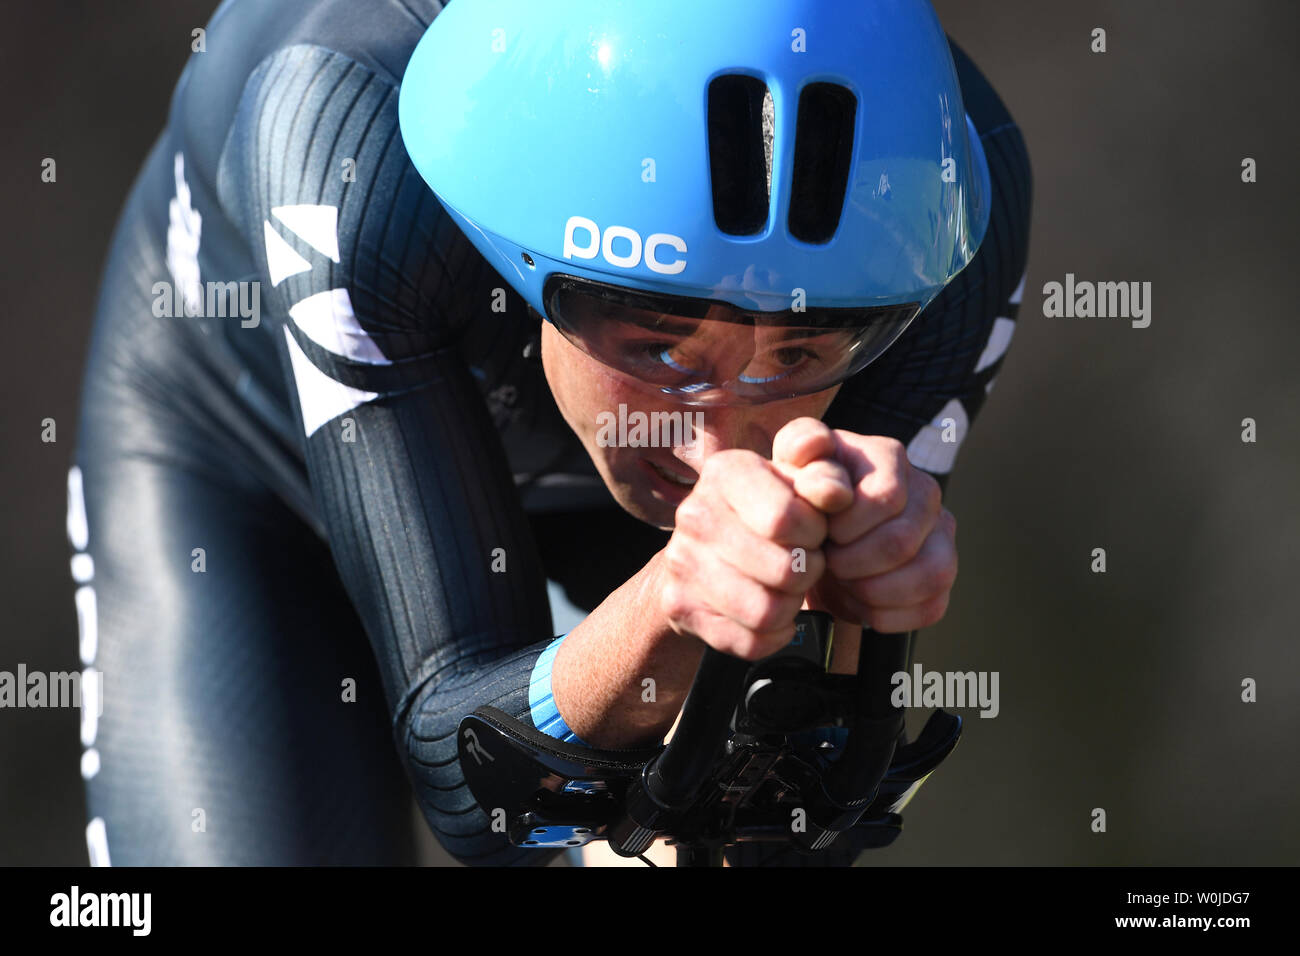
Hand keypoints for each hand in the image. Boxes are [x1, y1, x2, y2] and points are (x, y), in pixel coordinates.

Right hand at [658, 423, 852, 660]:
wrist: (706, 547)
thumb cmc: (766, 510)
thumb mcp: (799, 481)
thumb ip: (826, 476)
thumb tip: (837, 493)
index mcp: (724, 470)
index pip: (786, 518)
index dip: (815, 533)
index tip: (812, 531)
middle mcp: (694, 514)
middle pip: (783, 571)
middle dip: (807, 572)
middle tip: (803, 563)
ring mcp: (681, 562)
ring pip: (767, 612)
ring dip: (791, 606)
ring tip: (787, 588)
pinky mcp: (678, 606)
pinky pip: (749, 642)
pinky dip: (773, 635)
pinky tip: (773, 615)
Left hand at [797, 428, 956, 633]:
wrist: (813, 536)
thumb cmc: (802, 497)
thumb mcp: (789, 465)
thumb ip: (800, 448)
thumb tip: (822, 461)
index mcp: (890, 458)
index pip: (886, 498)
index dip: (846, 527)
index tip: (820, 533)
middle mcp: (924, 492)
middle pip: (902, 541)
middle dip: (852, 563)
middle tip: (826, 563)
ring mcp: (940, 534)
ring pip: (929, 575)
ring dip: (874, 591)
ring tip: (843, 583)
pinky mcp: (940, 573)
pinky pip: (932, 606)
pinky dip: (889, 614)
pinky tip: (860, 601)